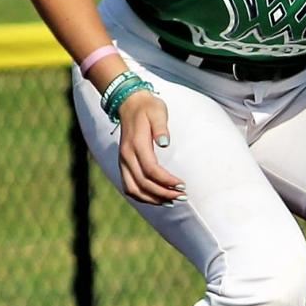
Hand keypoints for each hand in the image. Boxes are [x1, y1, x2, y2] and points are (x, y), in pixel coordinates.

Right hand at [117, 89, 185, 204]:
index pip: (151, 170)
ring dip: (152, 198)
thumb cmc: (148, 108)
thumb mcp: (158, 111)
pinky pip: (129, 186)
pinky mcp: (123, 164)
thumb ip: (161, 127)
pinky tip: (158, 198)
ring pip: (133, 189)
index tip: (182, 186)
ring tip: (171, 201)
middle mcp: (126, 156)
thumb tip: (164, 142)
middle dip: (163, 193)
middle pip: (142, 184)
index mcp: (136, 144)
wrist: (130, 103)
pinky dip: (143, 196)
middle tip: (182, 197)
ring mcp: (122, 161)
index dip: (166, 181)